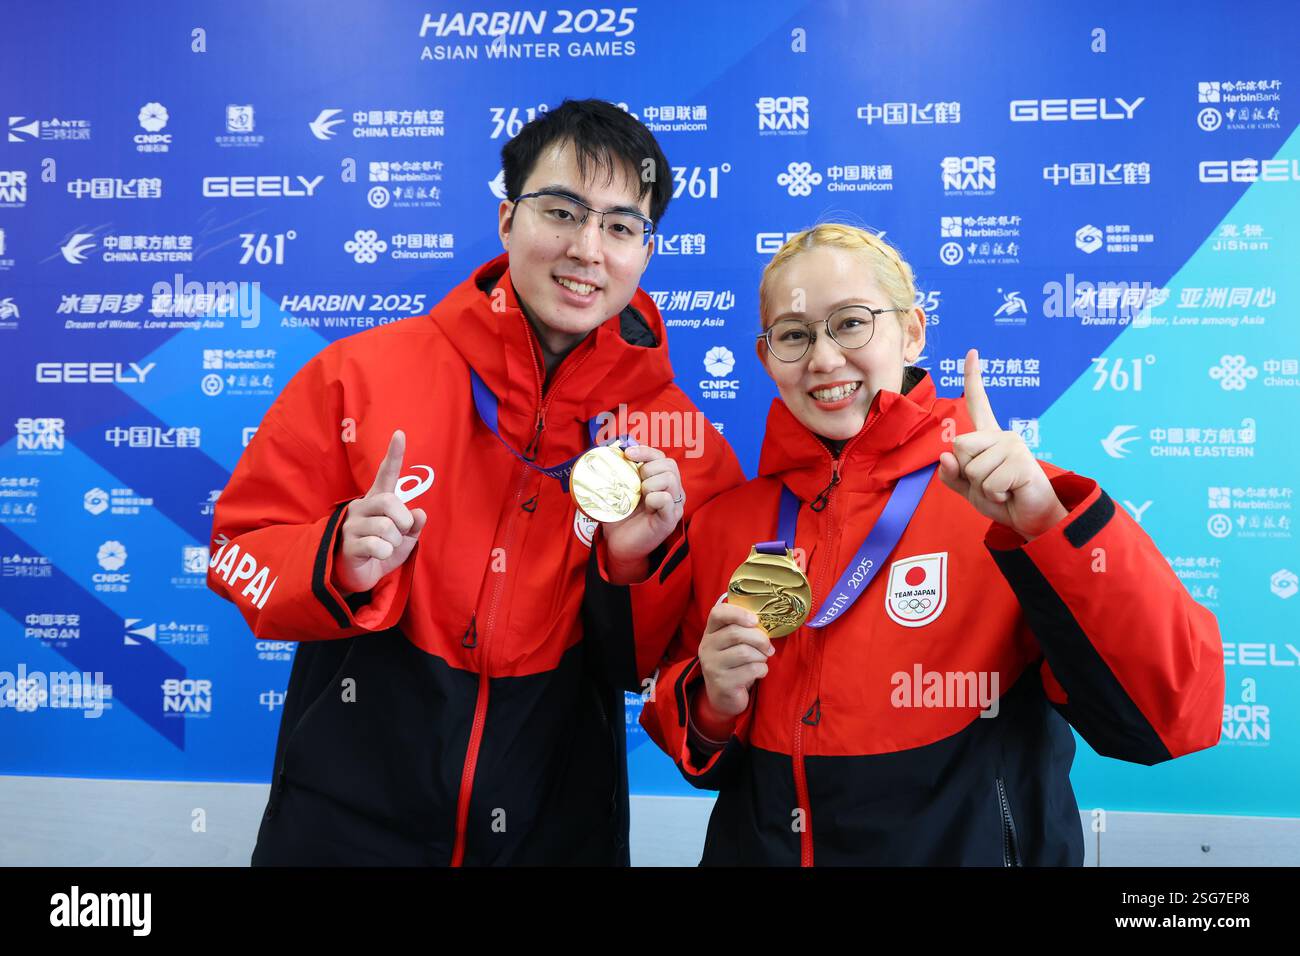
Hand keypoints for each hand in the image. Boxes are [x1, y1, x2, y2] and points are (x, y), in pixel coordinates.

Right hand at [332, 429, 427, 595]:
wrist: (356, 575)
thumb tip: (421, 513)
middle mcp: (362, 507)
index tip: (400, 434)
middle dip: (402, 520)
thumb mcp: (404, 539)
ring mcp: (352, 525)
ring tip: (386, 547)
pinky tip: (377, 555)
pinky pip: (376, 545)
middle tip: (401, 532)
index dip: (394, 455)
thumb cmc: (381, 550)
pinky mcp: (348, 544)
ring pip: (385, 526)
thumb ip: (414, 526)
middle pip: (389, 501)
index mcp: (377, 500)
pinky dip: (385, 552)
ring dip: (394, 541)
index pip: (386, 474)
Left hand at [599, 444, 684, 581]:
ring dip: (650, 483)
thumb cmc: (621, 517)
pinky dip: (654, 498)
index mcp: (661, 481)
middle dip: (648, 468)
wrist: (618, 544)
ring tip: (640, 496)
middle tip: (635, 483)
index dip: (646, 451)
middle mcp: (672, 491)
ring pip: (670, 479)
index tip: (628, 454)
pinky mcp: (669, 520)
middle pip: (670, 465)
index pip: (662, 457)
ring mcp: (673, 506)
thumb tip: (612, 451)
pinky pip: (667, 499)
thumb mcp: (620, 490)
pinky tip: (646, 506)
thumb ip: (620, 472)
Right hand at [699, 601, 773, 717]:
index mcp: (711, 632)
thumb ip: (744, 630)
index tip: (755, 620)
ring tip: (761, 660)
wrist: (724, 696)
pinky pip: (751, 670)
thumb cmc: (734, 664)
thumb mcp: (734, 644)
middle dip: (760, 639)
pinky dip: (762, 670)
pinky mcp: (722, 683)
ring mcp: (712, 665)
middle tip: (768, 648)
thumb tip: (765, 623)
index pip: (718, 613)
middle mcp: (707, 647)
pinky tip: (759, 673)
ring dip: (761, 656)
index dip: (738, 612)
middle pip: (736, 633)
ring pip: (745, 652)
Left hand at [938, 349, 1066, 539]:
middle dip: (967, 471)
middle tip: (990, 483)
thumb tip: (944, 456)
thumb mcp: (969, 489)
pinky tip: (1010, 494)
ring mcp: (1013, 445)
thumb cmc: (1002, 500)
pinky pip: (988, 482)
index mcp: (989, 437)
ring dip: (982, 488)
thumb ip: (952, 475)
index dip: (974, 379)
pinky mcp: (1021, 462)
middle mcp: (1002, 435)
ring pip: (972, 467)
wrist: (1032, 520)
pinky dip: (995, 496)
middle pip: (959, 445)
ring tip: (1003, 490)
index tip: (973, 352)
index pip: (978, 403)